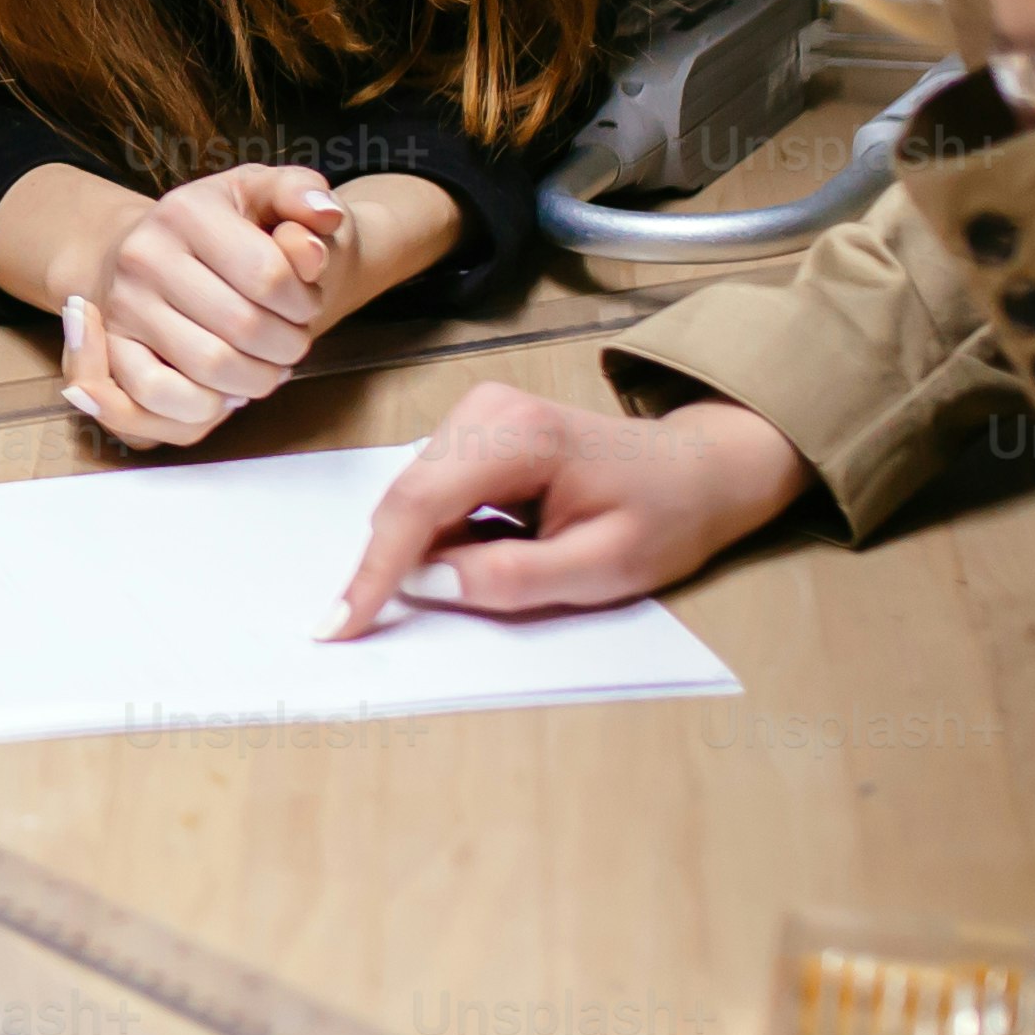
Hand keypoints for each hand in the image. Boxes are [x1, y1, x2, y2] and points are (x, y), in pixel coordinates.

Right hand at [57, 166, 347, 449]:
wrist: (145, 251)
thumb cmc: (219, 227)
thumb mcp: (263, 194)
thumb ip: (301, 194)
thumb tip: (324, 216)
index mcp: (186, 210)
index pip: (268, 275)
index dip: (304, 302)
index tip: (306, 304)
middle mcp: (144, 255)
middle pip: (244, 327)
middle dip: (288, 346)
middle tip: (292, 342)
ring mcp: (123, 305)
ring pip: (209, 367)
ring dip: (256, 381)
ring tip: (268, 368)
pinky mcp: (112, 349)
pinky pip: (158, 396)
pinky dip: (205, 407)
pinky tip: (227, 392)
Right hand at [324, 382, 806, 638]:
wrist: (698, 471)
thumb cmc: (662, 517)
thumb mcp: (602, 569)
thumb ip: (512, 578)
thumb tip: (427, 582)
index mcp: (520, 436)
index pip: (419, 505)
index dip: (374, 569)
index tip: (336, 625)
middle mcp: (486, 410)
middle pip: (407, 499)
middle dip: (398, 564)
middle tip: (406, 617)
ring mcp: (477, 412)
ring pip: (413, 497)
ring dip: (429, 549)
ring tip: (514, 561)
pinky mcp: (474, 427)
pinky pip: (431, 491)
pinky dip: (443, 532)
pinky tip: (499, 542)